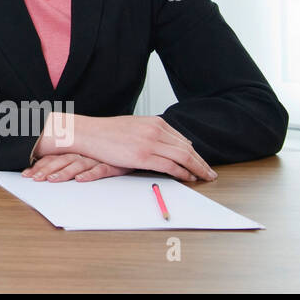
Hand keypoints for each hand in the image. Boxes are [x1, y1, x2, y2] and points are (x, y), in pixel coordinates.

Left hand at [22, 152, 131, 181]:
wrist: (133, 145)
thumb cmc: (106, 153)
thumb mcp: (86, 153)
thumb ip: (68, 159)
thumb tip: (49, 169)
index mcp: (75, 150)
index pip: (53, 157)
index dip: (39, 166)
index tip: (27, 175)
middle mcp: (83, 153)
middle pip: (61, 161)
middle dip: (46, 170)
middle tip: (35, 179)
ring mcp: (97, 158)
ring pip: (77, 165)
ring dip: (64, 173)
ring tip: (52, 180)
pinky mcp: (112, 165)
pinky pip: (100, 169)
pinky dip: (90, 174)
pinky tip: (80, 179)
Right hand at [38, 113, 216, 181]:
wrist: (88, 133)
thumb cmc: (107, 132)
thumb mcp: (133, 127)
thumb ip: (151, 133)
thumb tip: (167, 143)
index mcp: (155, 122)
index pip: (183, 140)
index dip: (195, 153)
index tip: (201, 162)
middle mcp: (156, 130)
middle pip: (187, 149)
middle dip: (201, 162)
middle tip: (210, 173)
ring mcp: (150, 143)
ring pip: (183, 157)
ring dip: (197, 169)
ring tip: (205, 177)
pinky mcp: (143, 156)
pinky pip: (171, 166)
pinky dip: (183, 173)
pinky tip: (189, 178)